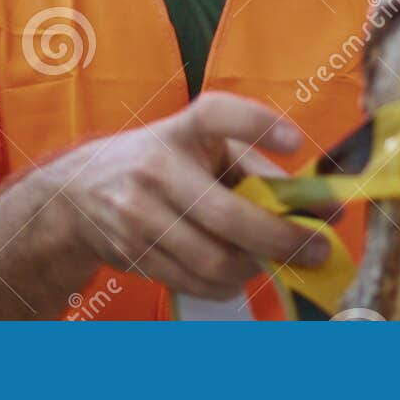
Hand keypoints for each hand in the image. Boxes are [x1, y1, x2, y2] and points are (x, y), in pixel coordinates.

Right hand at [50, 93, 333, 300]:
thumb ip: (258, 169)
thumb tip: (324, 207)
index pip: (216, 116)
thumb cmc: (160, 163)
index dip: (256, 125)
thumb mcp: (200, 149)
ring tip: (275, 261)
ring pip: (215, 259)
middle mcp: (156, 169)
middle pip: (229, 217)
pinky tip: (239, 273)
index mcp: (179, 130)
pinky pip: (196, 281)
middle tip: (319, 249)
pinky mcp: (134, 252)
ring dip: (256, 267)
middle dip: (283, 240)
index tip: (295, 143)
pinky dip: (228, 283)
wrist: (75, 195)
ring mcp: (139, 215)